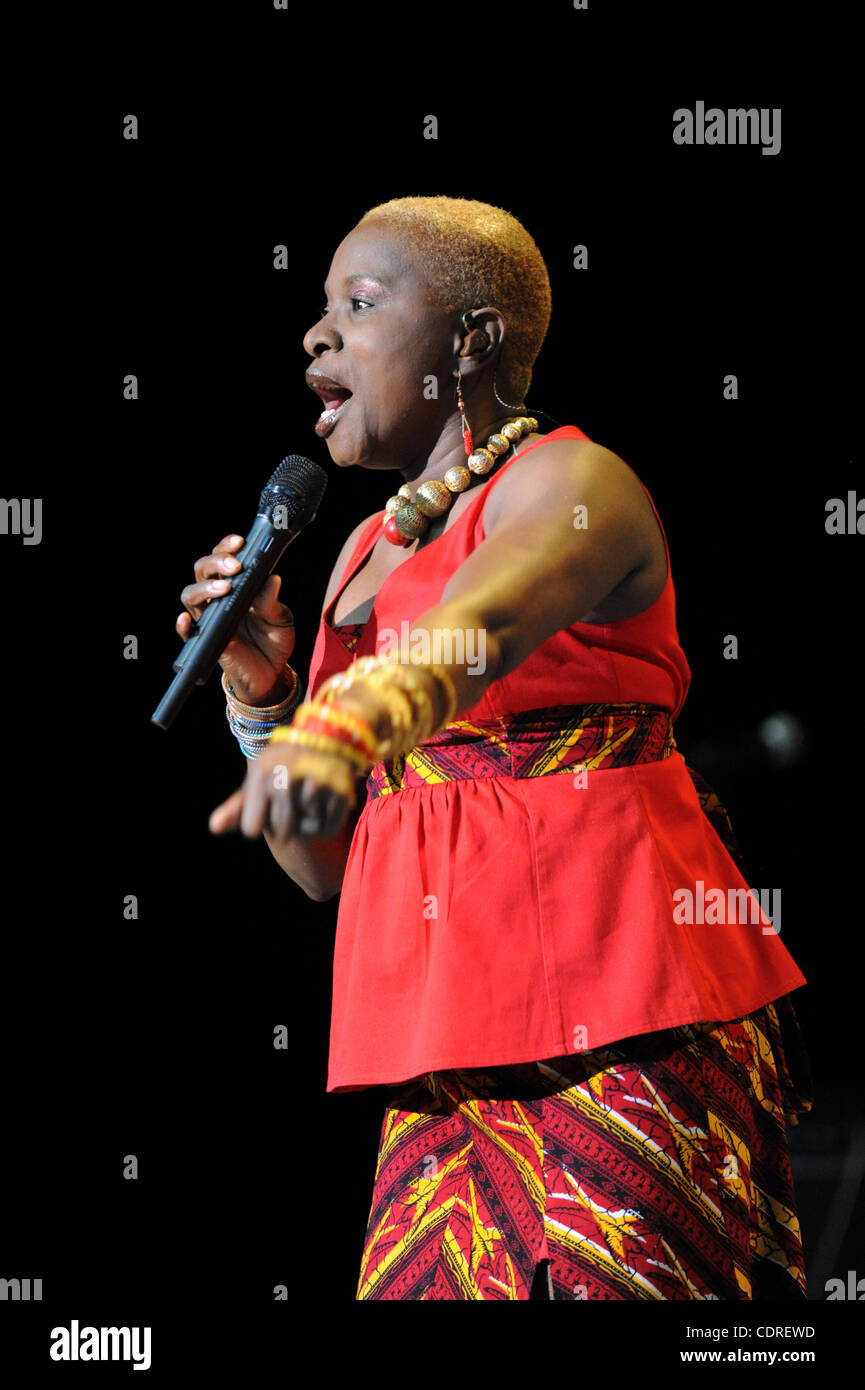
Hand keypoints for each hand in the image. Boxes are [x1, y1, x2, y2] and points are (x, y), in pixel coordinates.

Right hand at [177, 532, 295, 705]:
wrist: (272, 674)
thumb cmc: (274, 641)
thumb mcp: (280, 618)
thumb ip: (272, 601)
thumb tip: (272, 578)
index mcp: (237, 586)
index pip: (223, 559)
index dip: (226, 547)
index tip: (240, 541)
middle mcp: (219, 599)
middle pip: (202, 571)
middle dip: (216, 562)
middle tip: (235, 566)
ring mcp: (210, 619)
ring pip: (190, 596)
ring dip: (204, 588)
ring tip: (225, 588)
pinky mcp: (206, 642)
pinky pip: (187, 633)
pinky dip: (183, 626)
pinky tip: (188, 620)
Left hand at [209, 739, 359, 841]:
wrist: (325, 737)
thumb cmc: (283, 765)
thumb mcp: (257, 779)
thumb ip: (236, 807)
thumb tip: (214, 828)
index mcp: (262, 775)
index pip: (251, 828)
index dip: (258, 823)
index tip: (265, 808)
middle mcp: (288, 779)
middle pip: (281, 833)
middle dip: (284, 825)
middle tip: (290, 801)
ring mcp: (316, 785)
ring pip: (305, 832)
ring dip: (306, 824)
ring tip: (307, 799)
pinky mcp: (341, 792)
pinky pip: (327, 829)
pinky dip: (324, 823)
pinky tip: (323, 804)